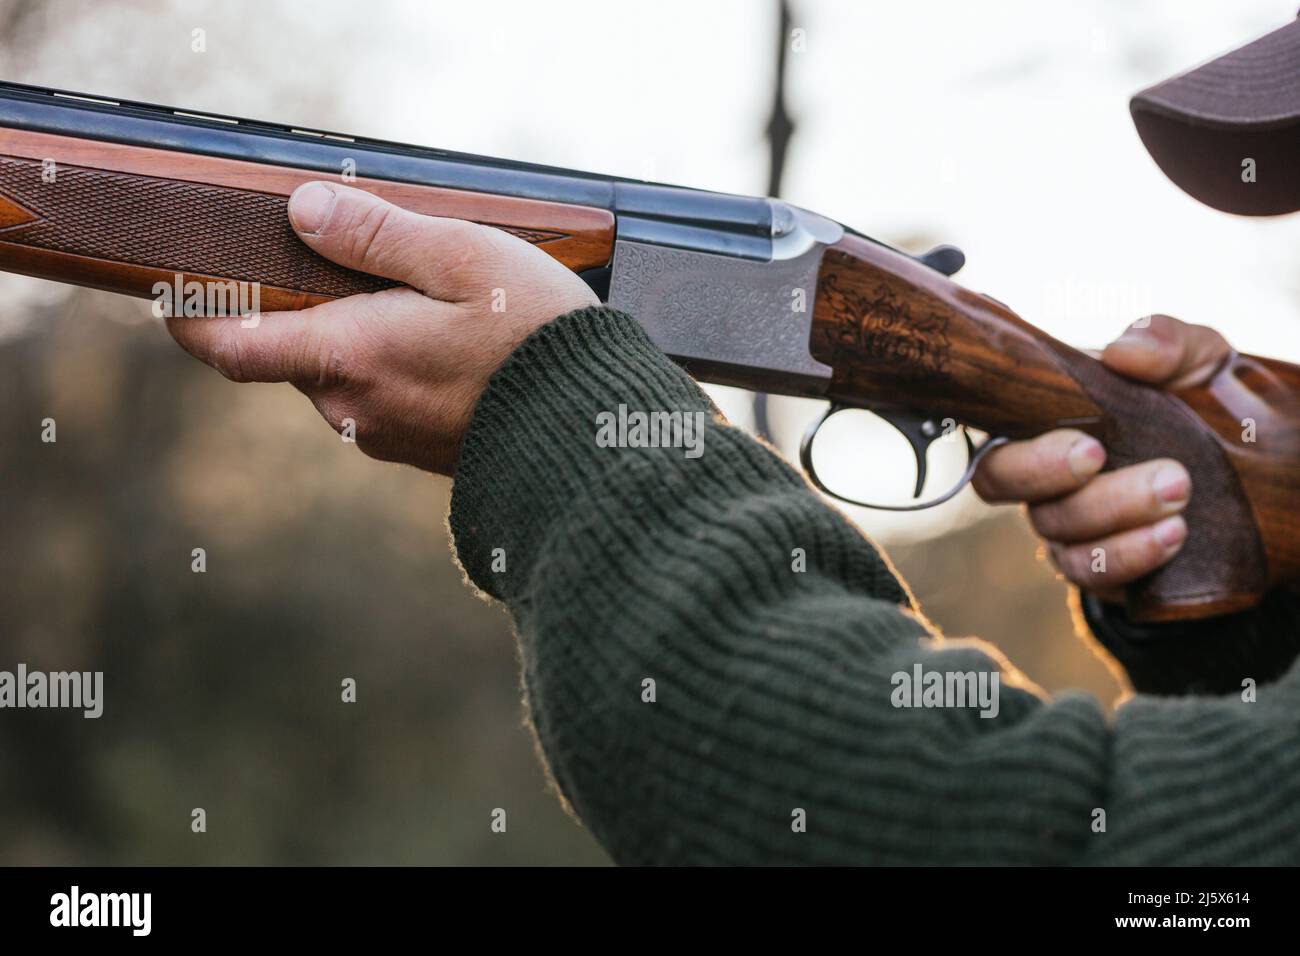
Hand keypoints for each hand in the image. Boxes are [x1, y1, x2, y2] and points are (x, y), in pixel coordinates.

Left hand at [166, 182, 598, 474]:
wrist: (593, 436)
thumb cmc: (534, 342)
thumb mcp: (460, 258)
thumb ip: (375, 234)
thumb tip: (303, 212)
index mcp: (347, 356)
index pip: (230, 347)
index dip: (190, 318)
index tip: (173, 292)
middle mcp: (352, 408)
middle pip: (295, 352)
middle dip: (312, 310)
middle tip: (361, 265)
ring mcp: (386, 436)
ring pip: (344, 375)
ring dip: (363, 338)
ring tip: (430, 305)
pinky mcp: (420, 453)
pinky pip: (384, 400)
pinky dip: (397, 368)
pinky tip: (454, 347)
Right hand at [972, 314, 1232, 600]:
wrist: (1255, 473)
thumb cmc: (1203, 403)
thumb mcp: (1197, 361)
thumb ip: (1164, 342)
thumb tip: (1122, 351)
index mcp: (1049, 414)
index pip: (997, 421)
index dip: (1013, 429)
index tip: (1083, 436)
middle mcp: (1042, 472)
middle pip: (1000, 479)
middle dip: (1047, 472)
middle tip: (1102, 455)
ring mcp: (1065, 522)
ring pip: (1053, 529)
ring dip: (1110, 512)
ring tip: (1177, 492)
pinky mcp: (1097, 565)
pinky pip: (1088, 573)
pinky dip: (1127, 556)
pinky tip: (1172, 534)